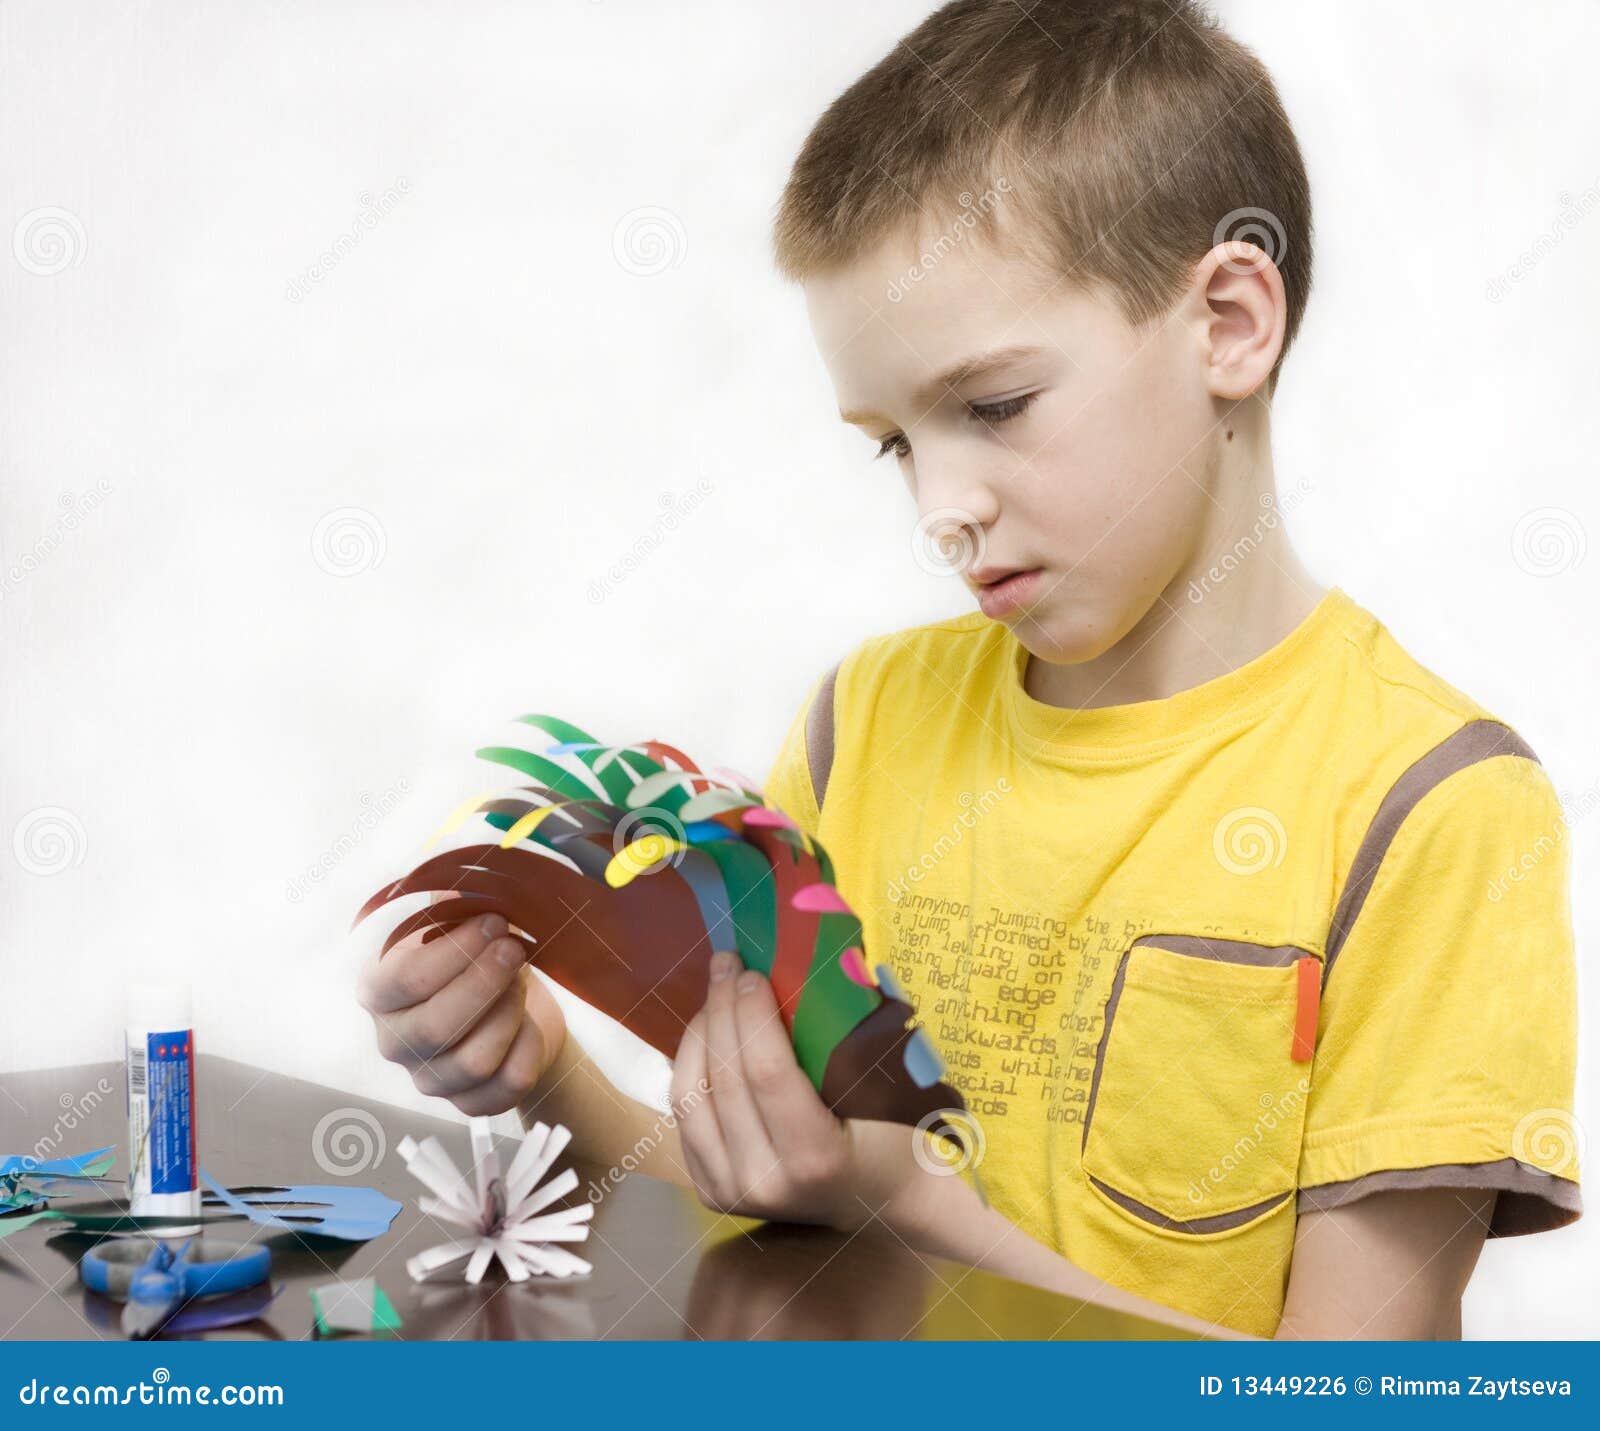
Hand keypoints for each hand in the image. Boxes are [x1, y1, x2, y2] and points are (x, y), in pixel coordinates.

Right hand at [358, 906, 565, 1115]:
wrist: (515, 1004)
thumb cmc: (477, 955)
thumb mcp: (459, 923)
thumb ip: (452, 907)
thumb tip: (461, 889)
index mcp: (379, 993)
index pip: (404, 981)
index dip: (455, 951)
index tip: (495, 921)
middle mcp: (395, 1042)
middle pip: (436, 1026)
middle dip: (485, 982)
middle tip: (516, 947)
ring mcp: (430, 1080)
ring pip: (473, 1060)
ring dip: (507, 1013)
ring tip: (522, 980)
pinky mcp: (470, 1104)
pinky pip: (506, 1085)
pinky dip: (528, 1049)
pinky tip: (530, 1022)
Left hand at [669, 949, 865, 1227]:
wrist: (885, 1204)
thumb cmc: (895, 1136)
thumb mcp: (883, 1094)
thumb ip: (838, 1043)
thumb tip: (795, 968)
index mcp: (815, 1158)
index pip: (767, 1073)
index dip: (752, 1014)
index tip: (753, 972)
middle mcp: (763, 1182)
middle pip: (726, 1079)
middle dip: (722, 1009)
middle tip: (728, 963)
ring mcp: (730, 1192)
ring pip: (691, 1096)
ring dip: (698, 1034)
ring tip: (714, 995)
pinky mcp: (709, 1191)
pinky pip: (685, 1117)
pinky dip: (690, 1068)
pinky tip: (706, 1035)